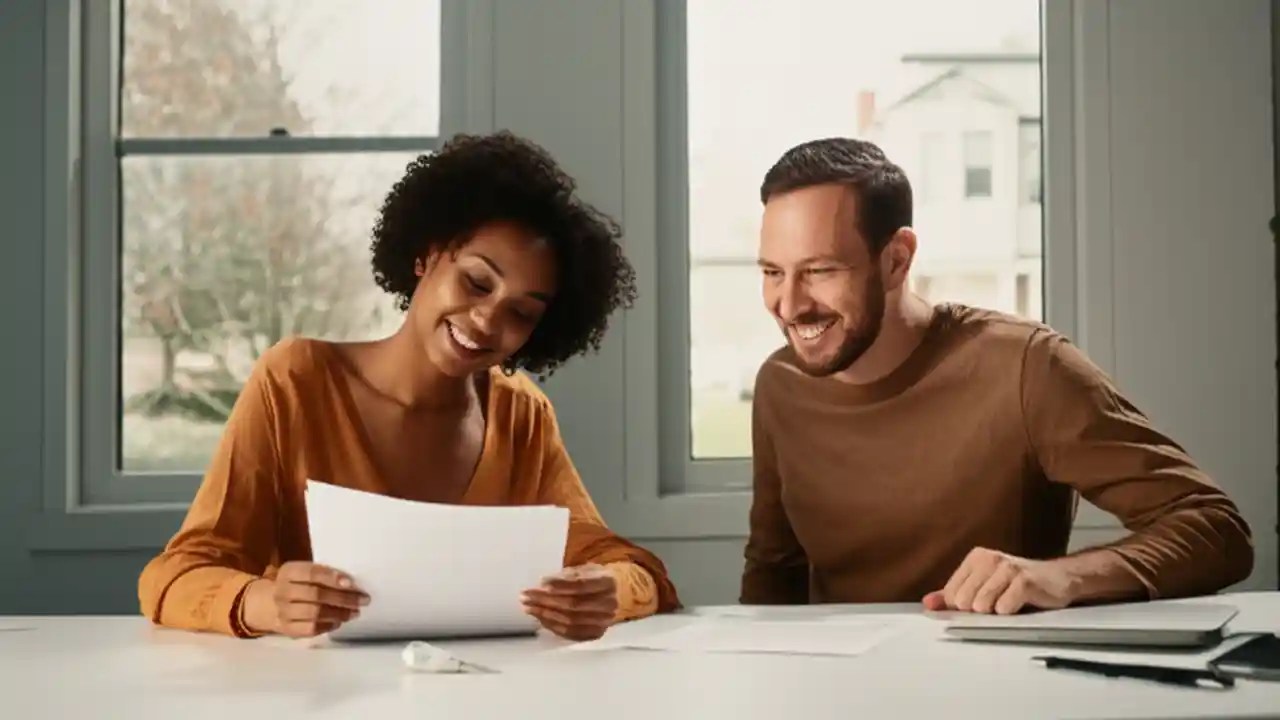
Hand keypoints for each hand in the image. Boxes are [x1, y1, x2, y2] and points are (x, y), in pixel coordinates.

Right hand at [243, 562, 369, 636]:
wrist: (267, 604)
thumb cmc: (296, 584)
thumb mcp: (303, 573)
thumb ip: (322, 574)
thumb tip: (352, 583)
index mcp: (288, 572)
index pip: (311, 573)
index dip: (332, 577)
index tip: (351, 583)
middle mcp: (283, 591)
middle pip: (316, 595)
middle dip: (343, 598)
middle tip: (363, 599)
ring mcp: (283, 612)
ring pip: (315, 613)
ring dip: (339, 613)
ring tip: (355, 612)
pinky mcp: (287, 629)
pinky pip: (310, 629)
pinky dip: (328, 626)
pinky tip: (339, 622)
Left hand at [521, 564, 618, 640]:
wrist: (614, 594)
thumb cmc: (593, 579)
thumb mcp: (583, 569)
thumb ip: (565, 576)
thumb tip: (544, 584)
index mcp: (608, 581)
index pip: (580, 585)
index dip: (559, 585)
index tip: (541, 584)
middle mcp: (610, 603)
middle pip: (574, 605)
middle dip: (546, 601)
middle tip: (526, 597)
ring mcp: (604, 621)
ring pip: (570, 621)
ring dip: (546, 615)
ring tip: (529, 608)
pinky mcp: (596, 634)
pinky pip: (571, 633)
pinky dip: (553, 626)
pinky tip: (540, 618)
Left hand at [922, 548, 1078, 614]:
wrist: (1060, 579)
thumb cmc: (1020, 584)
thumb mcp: (985, 586)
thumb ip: (954, 594)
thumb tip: (928, 603)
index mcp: (976, 558)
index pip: (951, 593)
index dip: (962, 607)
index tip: (979, 605)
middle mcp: (989, 558)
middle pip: (963, 601)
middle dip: (979, 611)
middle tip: (998, 604)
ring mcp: (1007, 568)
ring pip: (981, 605)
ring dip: (995, 613)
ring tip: (1008, 603)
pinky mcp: (1024, 580)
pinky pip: (1003, 607)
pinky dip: (1010, 613)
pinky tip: (1019, 604)